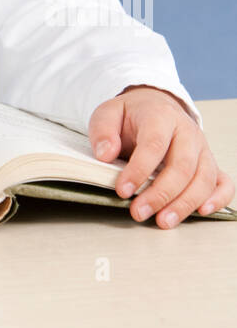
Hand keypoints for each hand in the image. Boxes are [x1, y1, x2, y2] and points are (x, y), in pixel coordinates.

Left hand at [88, 85, 234, 227]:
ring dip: (184, 203)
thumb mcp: (109, 114)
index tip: (122, 190)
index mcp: (161, 116)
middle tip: (139, 212)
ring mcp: (202, 149)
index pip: (154, 144)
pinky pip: (223, 183)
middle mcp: (187, 132)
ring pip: (203, 179)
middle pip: (182, 166)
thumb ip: (103, 131)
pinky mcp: (210, 164)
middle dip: (161, 194)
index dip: (139, 170)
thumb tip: (105, 154)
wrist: (155, 106)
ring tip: (163, 221)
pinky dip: (217, 199)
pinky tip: (201, 211)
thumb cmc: (132, 115)